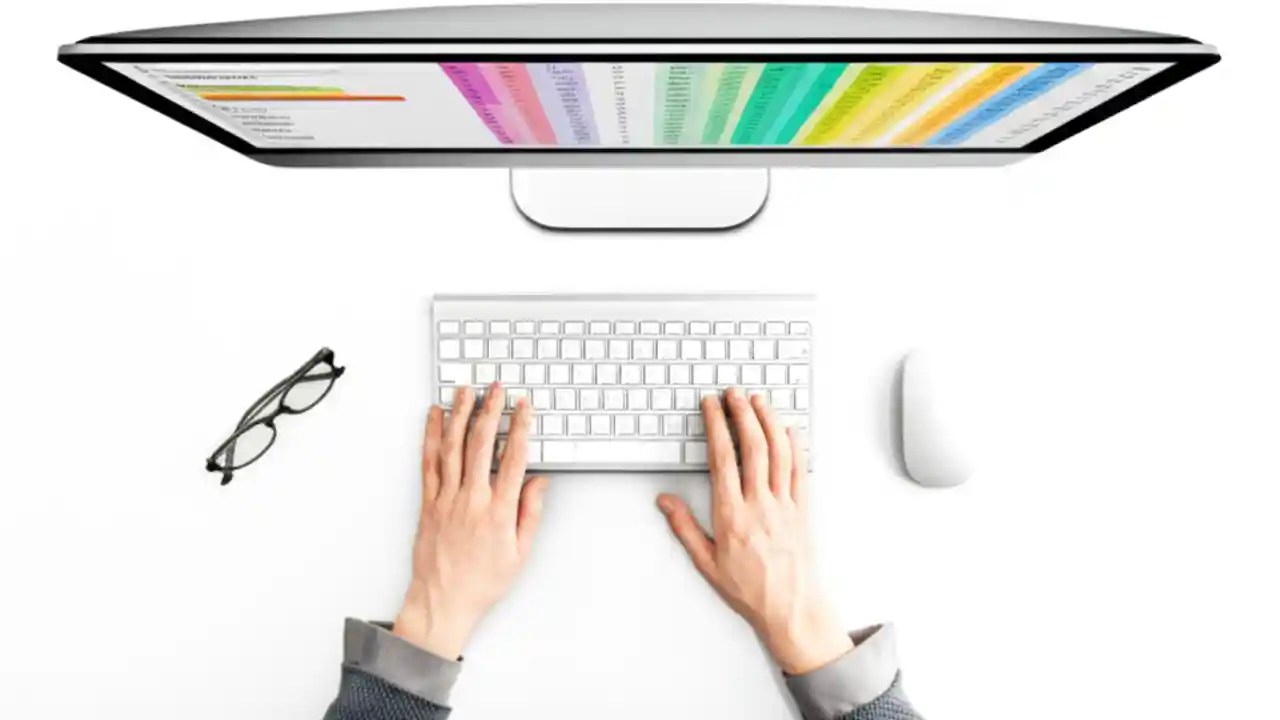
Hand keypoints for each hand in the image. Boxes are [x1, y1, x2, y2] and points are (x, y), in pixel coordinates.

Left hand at [393, 384, 548, 658]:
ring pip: (453, 447)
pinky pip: (429, 462)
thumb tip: (539, 481)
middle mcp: (471, 500)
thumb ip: (531, 513)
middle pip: (480, 444)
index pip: (513, 459)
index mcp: (498, 512)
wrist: (442, 601)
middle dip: (490, 411)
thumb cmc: (481, 582)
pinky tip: (435, 417)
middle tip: (495, 389)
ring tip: (465, 392)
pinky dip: (432, 436)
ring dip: (460, 415)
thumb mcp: (520, 552)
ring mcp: (446, 499)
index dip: (520, 427)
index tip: (524, 407)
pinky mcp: (428, 502)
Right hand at [657, 389, 852, 674]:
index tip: (711, 407)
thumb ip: (684, 527)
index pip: (723, 458)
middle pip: (753, 447)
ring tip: (758, 401)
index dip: (717, 426)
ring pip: (779, 452)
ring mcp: (784, 505)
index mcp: (732, 515)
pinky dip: (795, 446)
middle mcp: (760, 505)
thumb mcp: (706, 563)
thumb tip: (665, 501)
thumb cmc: (749, 590)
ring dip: (768, 421)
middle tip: (734, 393)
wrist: (790, 609)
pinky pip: (800, 470)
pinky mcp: (802, 510)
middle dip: (742, 413)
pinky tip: (789, 430)